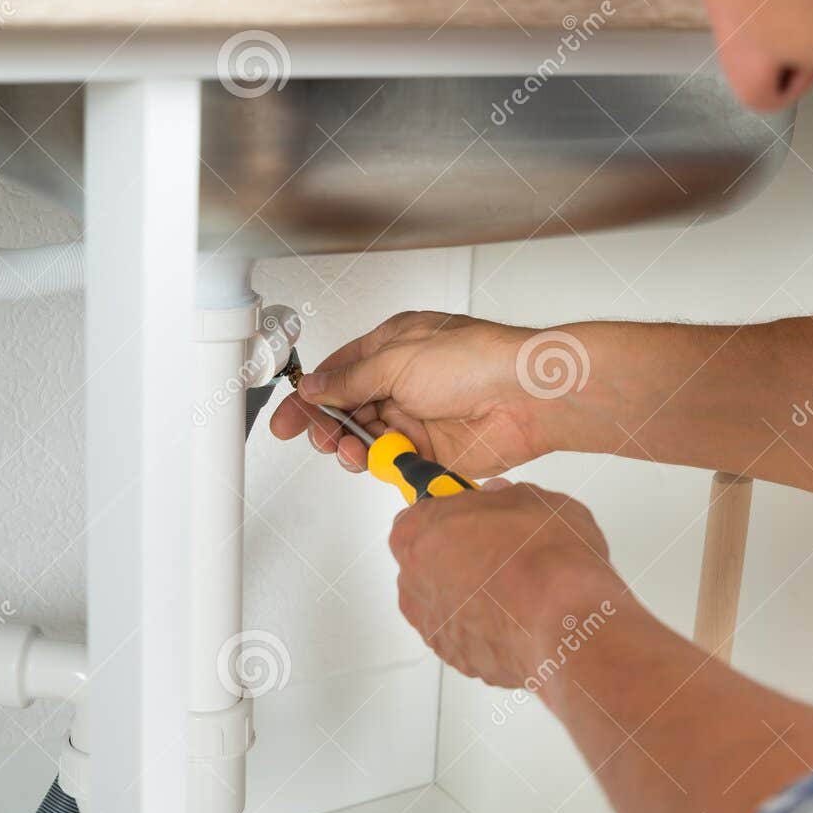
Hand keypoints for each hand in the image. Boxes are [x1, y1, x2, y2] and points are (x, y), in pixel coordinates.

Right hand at [268, 312, 561, 477]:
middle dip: (325, 425)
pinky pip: (391, 461)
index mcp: (391, 347)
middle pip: (346, 409)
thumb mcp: (397, 359)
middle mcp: (402, 381)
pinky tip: (374, 460)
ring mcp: (416, 415)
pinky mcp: (431, 449)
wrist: (526, 396)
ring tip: (349, 450)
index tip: (287, 420)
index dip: (309, 396)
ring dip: (350, 446)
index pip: (337, 373)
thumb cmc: (477, 360)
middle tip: (318, 438)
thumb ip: (351, 379)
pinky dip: (377, 464)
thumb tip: (315, 387)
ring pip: (365, 439)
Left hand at [389, 480, 626, 687]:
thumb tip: (503, 501)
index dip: (454, 516)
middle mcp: (414, 580)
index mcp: (419, 531)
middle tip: (501, 551)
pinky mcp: (457, 658)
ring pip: (445, 603)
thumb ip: (505, 498)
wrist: (563, 620)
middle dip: (458, 557)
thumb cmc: (544, 560)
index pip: (423, 515)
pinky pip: (465, 637)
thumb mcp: (532, 500)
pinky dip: (484, 629)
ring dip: (470, 596)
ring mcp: (433, 624)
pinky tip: (516, 619)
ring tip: (515, 590)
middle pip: (428, 562)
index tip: (476, 517)